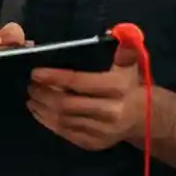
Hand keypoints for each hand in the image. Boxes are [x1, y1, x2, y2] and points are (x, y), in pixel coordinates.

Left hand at [27, 43, 143, 150]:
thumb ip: (124, 49)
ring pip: (63, 120)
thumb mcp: (131, 65)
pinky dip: (48, 122)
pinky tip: (39, 112)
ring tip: (32, 97)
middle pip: (67, 105)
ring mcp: (101, 131)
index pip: (80, 82)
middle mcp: (110, 112)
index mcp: (118, 88)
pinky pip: (65, 133)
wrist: (144, 118)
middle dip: (44, 94)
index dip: (55, 78)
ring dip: (42, 108)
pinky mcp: (93, 144)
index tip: (36, 72)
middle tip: (31, 85)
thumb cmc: (130, 85)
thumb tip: (120, 32)